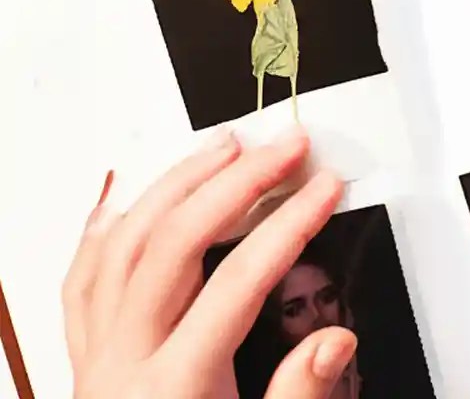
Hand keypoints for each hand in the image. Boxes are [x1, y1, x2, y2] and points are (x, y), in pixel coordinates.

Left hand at [63, 127, 355, 398]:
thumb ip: (296, 398)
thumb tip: (333, 340)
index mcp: (174, 390)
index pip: (237, 283)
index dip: (287, 227)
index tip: (325, 190)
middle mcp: (124, 364)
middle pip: (175, 245)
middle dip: (237, 183)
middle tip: (286, 148)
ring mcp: (97, 357)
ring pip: (123, 246)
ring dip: (175, 184)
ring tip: (222, 147)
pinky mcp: (85, 360)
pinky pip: (83, 276)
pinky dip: (107, 226)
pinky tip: (127, 194)